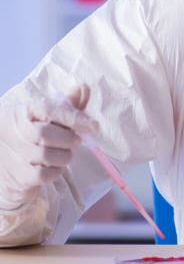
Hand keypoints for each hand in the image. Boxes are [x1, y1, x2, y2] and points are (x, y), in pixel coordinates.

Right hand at [0, 85, 97, 208]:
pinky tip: (54, 167)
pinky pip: (44, 175)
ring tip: (63, 153)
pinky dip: (56, 172)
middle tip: (76, 141)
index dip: (73, 117)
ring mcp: (9, 155)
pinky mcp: (16, 177)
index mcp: (20, 112)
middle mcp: (10, 131)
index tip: (94, 126)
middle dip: (68, 139)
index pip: (48, 110)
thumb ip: (68, 105)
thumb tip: (84, 87)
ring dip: (64, 156)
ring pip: (46, 156)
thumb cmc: (36, 137)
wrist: (13, 167)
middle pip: (44, 134)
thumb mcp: (51, 119)